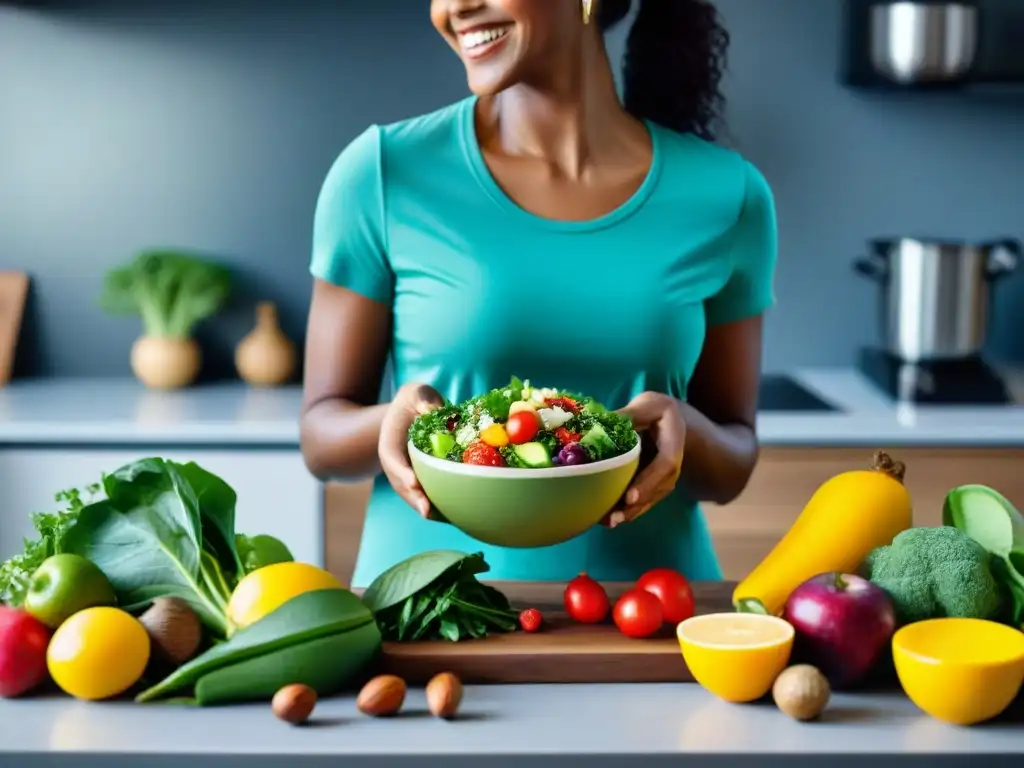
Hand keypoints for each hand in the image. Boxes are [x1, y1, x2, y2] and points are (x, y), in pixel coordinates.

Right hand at [379, 382, 445, 518]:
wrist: (411, 412)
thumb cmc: (415, 401)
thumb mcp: (417, 394)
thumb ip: (423, 400)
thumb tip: (433, 410)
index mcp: (389, 445)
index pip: (394, 461)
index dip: (403, 473)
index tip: (413, 483)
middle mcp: (395, 466)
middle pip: (402, 487)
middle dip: (416, 500)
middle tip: (429, 512)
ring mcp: (405, 477)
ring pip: (414, 497)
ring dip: (428, 509)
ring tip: (446, 519)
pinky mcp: (418, 482)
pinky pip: (426, 497)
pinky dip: (438, 507)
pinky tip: (454, 515)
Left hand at [603, 391, 685, 527]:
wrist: (667, 417)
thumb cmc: (655, 410)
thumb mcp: (646, 406)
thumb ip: (628, 415)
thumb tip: (599, 423)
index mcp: (673, 443)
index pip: (664, 465)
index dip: (648, 482)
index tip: (629, 497)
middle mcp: (673, 465)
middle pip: (657, 489)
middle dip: (635, 506)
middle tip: (612, 518)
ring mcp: (665, 477)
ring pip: (650, 498)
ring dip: (630, 512)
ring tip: (607, 522)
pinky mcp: (654, 483)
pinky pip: (644, 498)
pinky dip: (628, 509)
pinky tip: (608, 518)